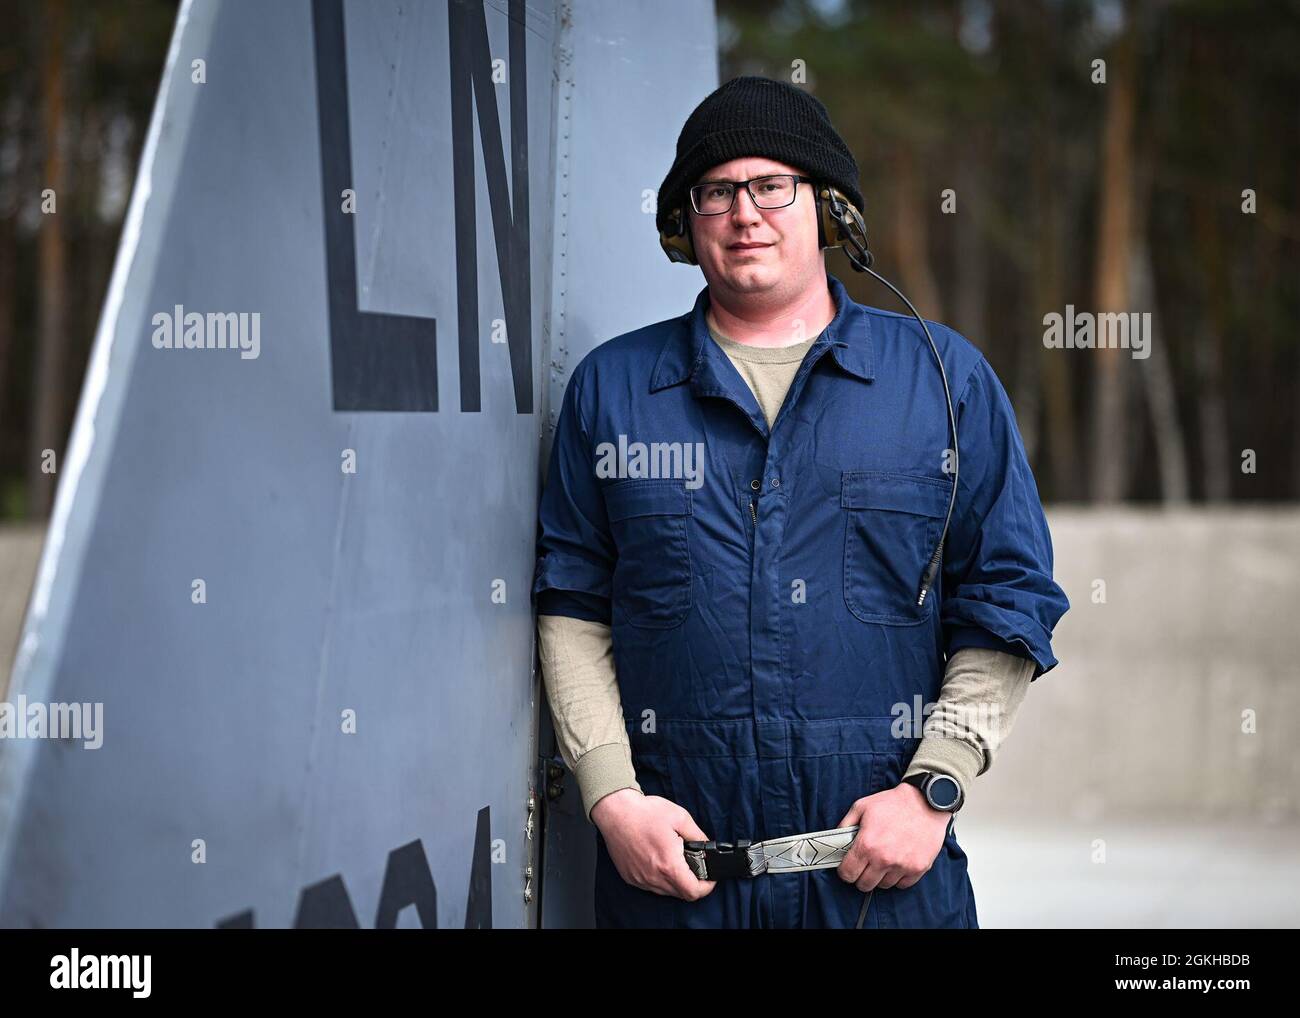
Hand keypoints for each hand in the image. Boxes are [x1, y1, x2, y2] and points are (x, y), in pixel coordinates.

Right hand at [590, 789, 716, 900]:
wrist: (615, 811)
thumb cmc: (645, 813)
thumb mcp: (680, 817)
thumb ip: (698, 835)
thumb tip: (707, 847)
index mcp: (669, 864)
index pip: (693, 892)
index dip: (706, 888)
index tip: (709, 878)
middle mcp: (654, 877)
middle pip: (681, 894)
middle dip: (692, 883)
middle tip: (694, 866)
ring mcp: (640, 879)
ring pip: (666, 891)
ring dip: (675, 882)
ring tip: (675, 860)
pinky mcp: (630, 877)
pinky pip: (651, 886)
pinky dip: (659, 879)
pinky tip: (658, 860)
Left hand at [834, 782, 950, 892]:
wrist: (925, 802)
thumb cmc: (893, 803)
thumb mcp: (862, 807)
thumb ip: (845, 825)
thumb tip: (837, 840)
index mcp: (867, 844)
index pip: (847, 874)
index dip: (845, 871)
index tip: (848, 867)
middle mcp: (884, 859)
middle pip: (864, 885)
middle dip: (861, 876)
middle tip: (865, 865)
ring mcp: (902, 866)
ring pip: (883, 885)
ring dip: (880, 876)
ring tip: (883, 860)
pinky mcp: (918, 868)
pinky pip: (902, 884)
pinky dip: (898, 877)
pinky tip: (897, 863)